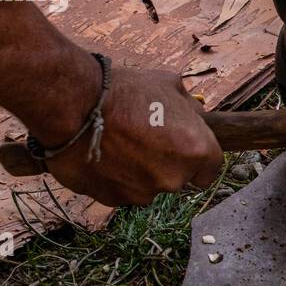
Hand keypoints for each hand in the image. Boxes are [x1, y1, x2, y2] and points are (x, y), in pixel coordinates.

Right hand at [42, 67, 223, 206]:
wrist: (73, 107)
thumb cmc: (123, 92)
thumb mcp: (169, 84)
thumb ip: (190, 107)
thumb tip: (198, 116)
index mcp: (197, 150)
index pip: (211, 169)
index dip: (198, 158)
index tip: (184, 148)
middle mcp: (175, 177)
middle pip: (179, 178)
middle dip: (166, 162)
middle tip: (143, 138)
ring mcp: (145, 192)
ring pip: (150, 187)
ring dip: (140, 172)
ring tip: (118, 145)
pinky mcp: (115, 200)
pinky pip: (122, 192)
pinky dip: (115, 179)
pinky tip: (103, 156)